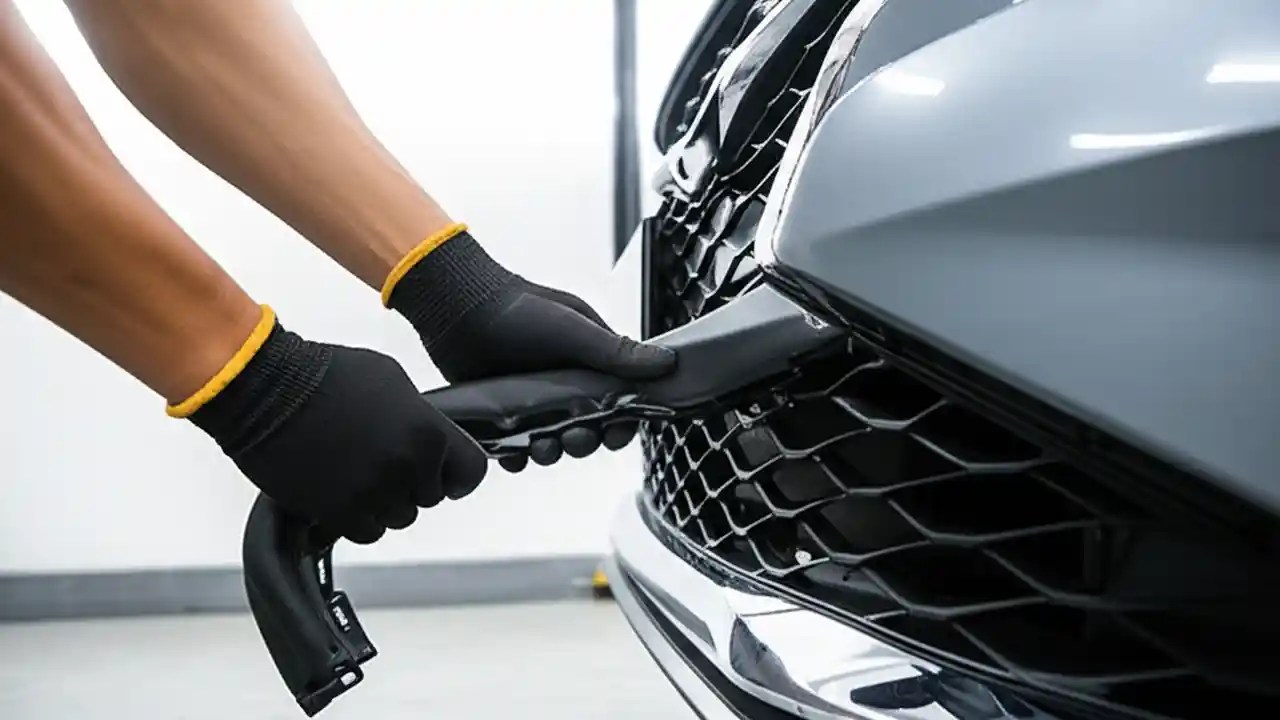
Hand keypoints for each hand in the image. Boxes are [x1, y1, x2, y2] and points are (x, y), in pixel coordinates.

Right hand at [183, 314, 486, 543]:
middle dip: (410, 484)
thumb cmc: (326, 374)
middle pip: (428, 497)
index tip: (444, 475)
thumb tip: (431, 440)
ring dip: (383, 503)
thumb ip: (421, 417)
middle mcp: (407, 467)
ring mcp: (373, 493)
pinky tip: (341, 491)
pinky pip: (366, 532)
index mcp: (428, 433)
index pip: (469, 474)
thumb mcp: (392, 381)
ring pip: (398, 518)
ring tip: (357, 473)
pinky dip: (357, 518)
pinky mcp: (339, 513)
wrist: (266, 390)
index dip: (456, 476)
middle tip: (381, 461)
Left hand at [386, 228, 675, 467]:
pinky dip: (517, 454)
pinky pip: (515, 443)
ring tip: (542, 447)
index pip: (620, 399)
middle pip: (588, 426)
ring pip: (553, 438)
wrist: (456, 308)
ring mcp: (531, 396)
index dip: (623, 422)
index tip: (616, 435)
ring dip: (552, 450)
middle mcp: (564, 380)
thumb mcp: (574, 330)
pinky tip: (514, 455)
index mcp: (589, 359)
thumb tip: (668, 361)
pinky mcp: (501, 409)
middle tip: (573, 441)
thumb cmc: (517, 310)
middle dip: (584, 441)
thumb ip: (617, 352)